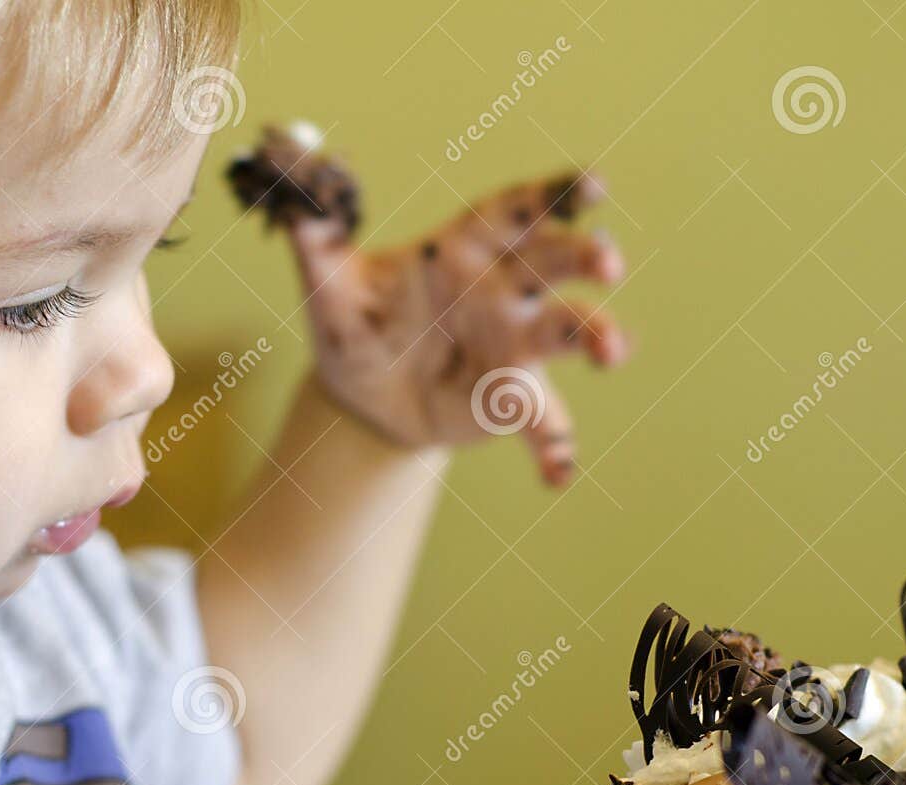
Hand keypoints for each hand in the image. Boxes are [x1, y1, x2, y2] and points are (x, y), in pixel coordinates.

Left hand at [285, 172, 626, 486]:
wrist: (361, 399)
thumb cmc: (355, 326)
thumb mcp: (328, 288)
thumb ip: (315, 242)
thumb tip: (295, 200)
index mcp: (464, 248)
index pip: (513, 211)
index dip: (552, 194)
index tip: (592, 186)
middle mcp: (502, 291)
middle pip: (552, 263)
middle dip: (584, 256)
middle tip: (607, 260)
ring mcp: (514, 346)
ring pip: (566, 333)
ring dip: (595, 337)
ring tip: (610, 352)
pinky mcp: (512, 400)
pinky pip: (541, 425)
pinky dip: (554, 450)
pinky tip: (558, 476)